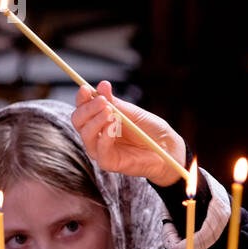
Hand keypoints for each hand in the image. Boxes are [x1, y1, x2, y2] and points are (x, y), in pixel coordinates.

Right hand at [72, 80, 187, 185]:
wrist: (168, 148)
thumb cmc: (151, 130)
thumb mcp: (133, 112)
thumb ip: (116, 103)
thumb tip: (102, 85)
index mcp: (100, 120)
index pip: (82, 109)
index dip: (82, 99)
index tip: (86, 89)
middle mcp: (97, 135)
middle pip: (78, 121)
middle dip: (88, 109)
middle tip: (102, 101)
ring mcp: (101, 150)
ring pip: (86, 135)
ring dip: (96, 121)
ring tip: (110, 112)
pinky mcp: (109, 163)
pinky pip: (100, 151)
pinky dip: (105, 137)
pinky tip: (114, 126)